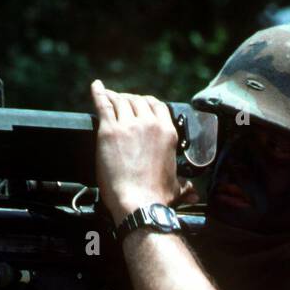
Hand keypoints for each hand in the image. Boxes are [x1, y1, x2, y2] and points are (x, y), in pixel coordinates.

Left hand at [90, 79, 180, 223]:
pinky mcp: (109, 131)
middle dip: (129, 99)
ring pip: (120, 101)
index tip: (140, 104)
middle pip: (137, 101)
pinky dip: (98, 93)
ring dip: (114, 97)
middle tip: (122, 101)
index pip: (157, 106)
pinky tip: (96, 86)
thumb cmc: (157, 197)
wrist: (139, 203)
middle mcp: (149, 124)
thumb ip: (185, 186)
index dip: (146, 103)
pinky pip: (103, 104)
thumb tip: (193, 193)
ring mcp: (128, 125)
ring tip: (108, 96)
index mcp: (167, 132)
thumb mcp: (176, 187)